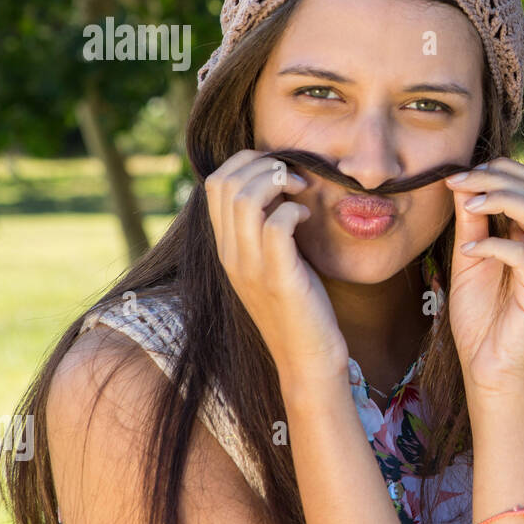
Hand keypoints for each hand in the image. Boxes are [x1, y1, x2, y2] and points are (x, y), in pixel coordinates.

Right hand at [204, 150, 348, 403]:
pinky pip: (277, 225)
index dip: (246, 163)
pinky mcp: (278, 279)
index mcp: (226, 248)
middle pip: (224, 183)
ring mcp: (251, 267)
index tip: (280, 171)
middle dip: (262, 164)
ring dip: (278, 181)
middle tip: (295, 177)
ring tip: (303, 191)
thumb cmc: (300, 307)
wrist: (307, 361)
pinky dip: (295, 210)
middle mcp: (230, 255)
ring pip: (244, 199)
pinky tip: (309, 218)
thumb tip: (282, 186)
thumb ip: (267, 229)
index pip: (214, 183)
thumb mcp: (275, 262)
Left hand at [444, 158, 523, 398]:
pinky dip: (494, 244)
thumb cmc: (479, 315)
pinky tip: (469, 249)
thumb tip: (460, 182)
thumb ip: (470, 222)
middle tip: (459, 182)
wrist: (485, 365)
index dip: (496, 170)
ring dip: (501, 201)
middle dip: (495, 178)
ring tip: (468, 206)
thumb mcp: (467, 258)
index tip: (456, 175)